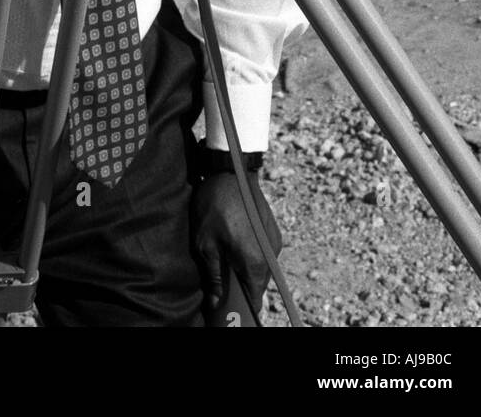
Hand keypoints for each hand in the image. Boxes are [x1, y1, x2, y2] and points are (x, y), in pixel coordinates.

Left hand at [190, 172, 282, 318]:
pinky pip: (262, 254)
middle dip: (239, 290)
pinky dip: (250, 257)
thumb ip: (214, 276)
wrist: (232, 169)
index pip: (254, 301)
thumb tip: (215, 302)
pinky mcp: (272, 232)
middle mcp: (270, 256)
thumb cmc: (216, 205)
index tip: (225, 311)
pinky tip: (233, 246)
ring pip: (260, 270)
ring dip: (244, 272)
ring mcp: (274, 243)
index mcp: (255, 263)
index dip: (240, 310)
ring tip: (223, 261)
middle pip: (257, 287)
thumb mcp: (206, 242)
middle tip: (220, 287)